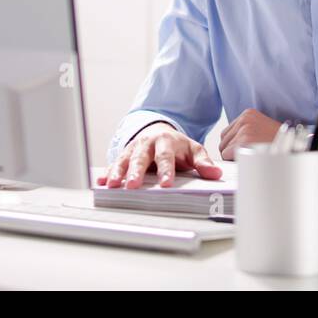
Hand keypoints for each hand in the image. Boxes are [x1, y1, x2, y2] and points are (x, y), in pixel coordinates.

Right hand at [98, 121, 222, 188]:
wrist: (160, 132)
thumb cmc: (177, 146)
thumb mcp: (193, 150)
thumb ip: (203, 162)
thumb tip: (215, 174)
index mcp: (166, 142)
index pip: (166, 157)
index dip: (166, 171)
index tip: (166, 185)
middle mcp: (148, 144)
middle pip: (141, 158)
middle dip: (136, 172)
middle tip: (132, 186)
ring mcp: (134, 149)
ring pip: (124, 160)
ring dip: (118, 172)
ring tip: (113, 186)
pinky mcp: (124, 155)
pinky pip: (114, 163)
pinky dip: (107, 172)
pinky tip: (101, 181)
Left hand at [218, 108, 282, 159]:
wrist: (294, 148)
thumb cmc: (278, 143)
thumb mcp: (261, 129)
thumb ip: (246, 131)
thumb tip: (228, 145)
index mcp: (248, 114)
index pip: (228, 130)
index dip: (232, 143)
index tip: (242, 150)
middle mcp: (244, 119)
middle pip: (223, 139)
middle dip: (230, 150)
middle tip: (245, 156)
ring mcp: (244, 130)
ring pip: (223, 148)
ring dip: (232, 156)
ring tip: (248, 157)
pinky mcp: (243, 142)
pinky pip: (226, 155)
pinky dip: (234, 160)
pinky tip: (248, 160)